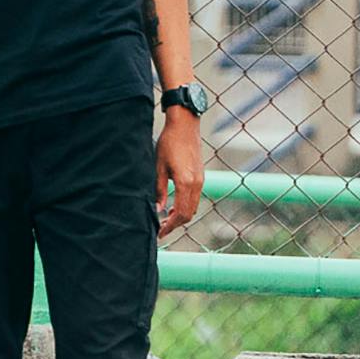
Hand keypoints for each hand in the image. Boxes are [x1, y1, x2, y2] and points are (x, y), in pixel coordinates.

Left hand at [155, 109, 203, 235]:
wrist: (184, 125)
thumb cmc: (169, 143)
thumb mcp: (158, 167)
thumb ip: (159, 190)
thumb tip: (158, 209)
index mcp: (186, 183)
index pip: (180, 213)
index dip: (170, 226)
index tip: (160, 232)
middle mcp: (197, 184)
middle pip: (189, 214)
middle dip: (175, 224)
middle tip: (161, 228)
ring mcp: (201, 180)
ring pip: (193, 207)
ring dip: (181, 216)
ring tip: (166, 218)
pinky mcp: (200, 176)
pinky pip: (195, 198)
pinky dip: (186, 206)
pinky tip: (174, 205)